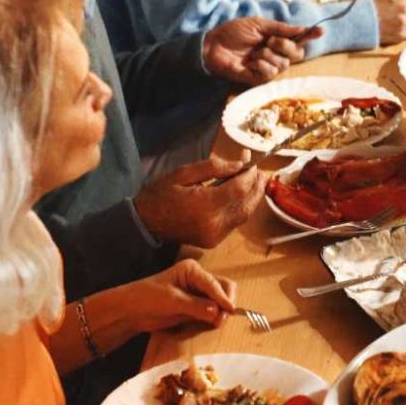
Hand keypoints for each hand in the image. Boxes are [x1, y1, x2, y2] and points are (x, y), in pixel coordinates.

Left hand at [123, 258, 238, 332]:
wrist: (132, 311)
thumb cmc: (148, 298)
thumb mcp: (173, 301)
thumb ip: (196, 306)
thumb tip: (217, 312)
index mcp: (192, 270)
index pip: (213, 283)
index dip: (223, 297)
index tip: (230, 310)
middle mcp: (199, 279)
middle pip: (222, 288)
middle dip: (225, 302)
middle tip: (222, 319)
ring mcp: (198, 294)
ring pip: (220, 300)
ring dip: (221, 311)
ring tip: (217, 323)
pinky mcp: (197, 307)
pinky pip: (212, 311)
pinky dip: (215, 317)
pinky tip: (212, 324)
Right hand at [134, 154, 265, 248]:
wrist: (144, 223)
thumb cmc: (161, 194)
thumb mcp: (184, 173)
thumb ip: (214, 168)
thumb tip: (240, 164)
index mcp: (204, 205)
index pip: (239, 189)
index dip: (249, 175)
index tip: (252, 162)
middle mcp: (214, 224)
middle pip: (246, 204)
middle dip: (257, 186)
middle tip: (261, 171)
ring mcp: (215, 236)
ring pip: (244, 215)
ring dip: (253, 198)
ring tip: (256, 181)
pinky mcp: (214, 241)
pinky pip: (235, 223)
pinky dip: (242, 208)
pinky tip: (242, 196)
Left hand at [204, 18, 318, 84]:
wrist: (213, 46)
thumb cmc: (233, 33)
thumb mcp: (258, 24)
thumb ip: (281, 28)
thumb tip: (302, 28)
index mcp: (277, 39)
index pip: (299, 39)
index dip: (310, 35)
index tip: (321, 30)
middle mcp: (276, 54)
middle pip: (297, 53)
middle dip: (284, 45)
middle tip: (268, 40)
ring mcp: (268, 67)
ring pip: (283, 64)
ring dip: (268, 55)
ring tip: (253, 53)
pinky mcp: (258, 78)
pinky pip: (270, 72)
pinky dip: (260, 65)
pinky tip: (249, 63)